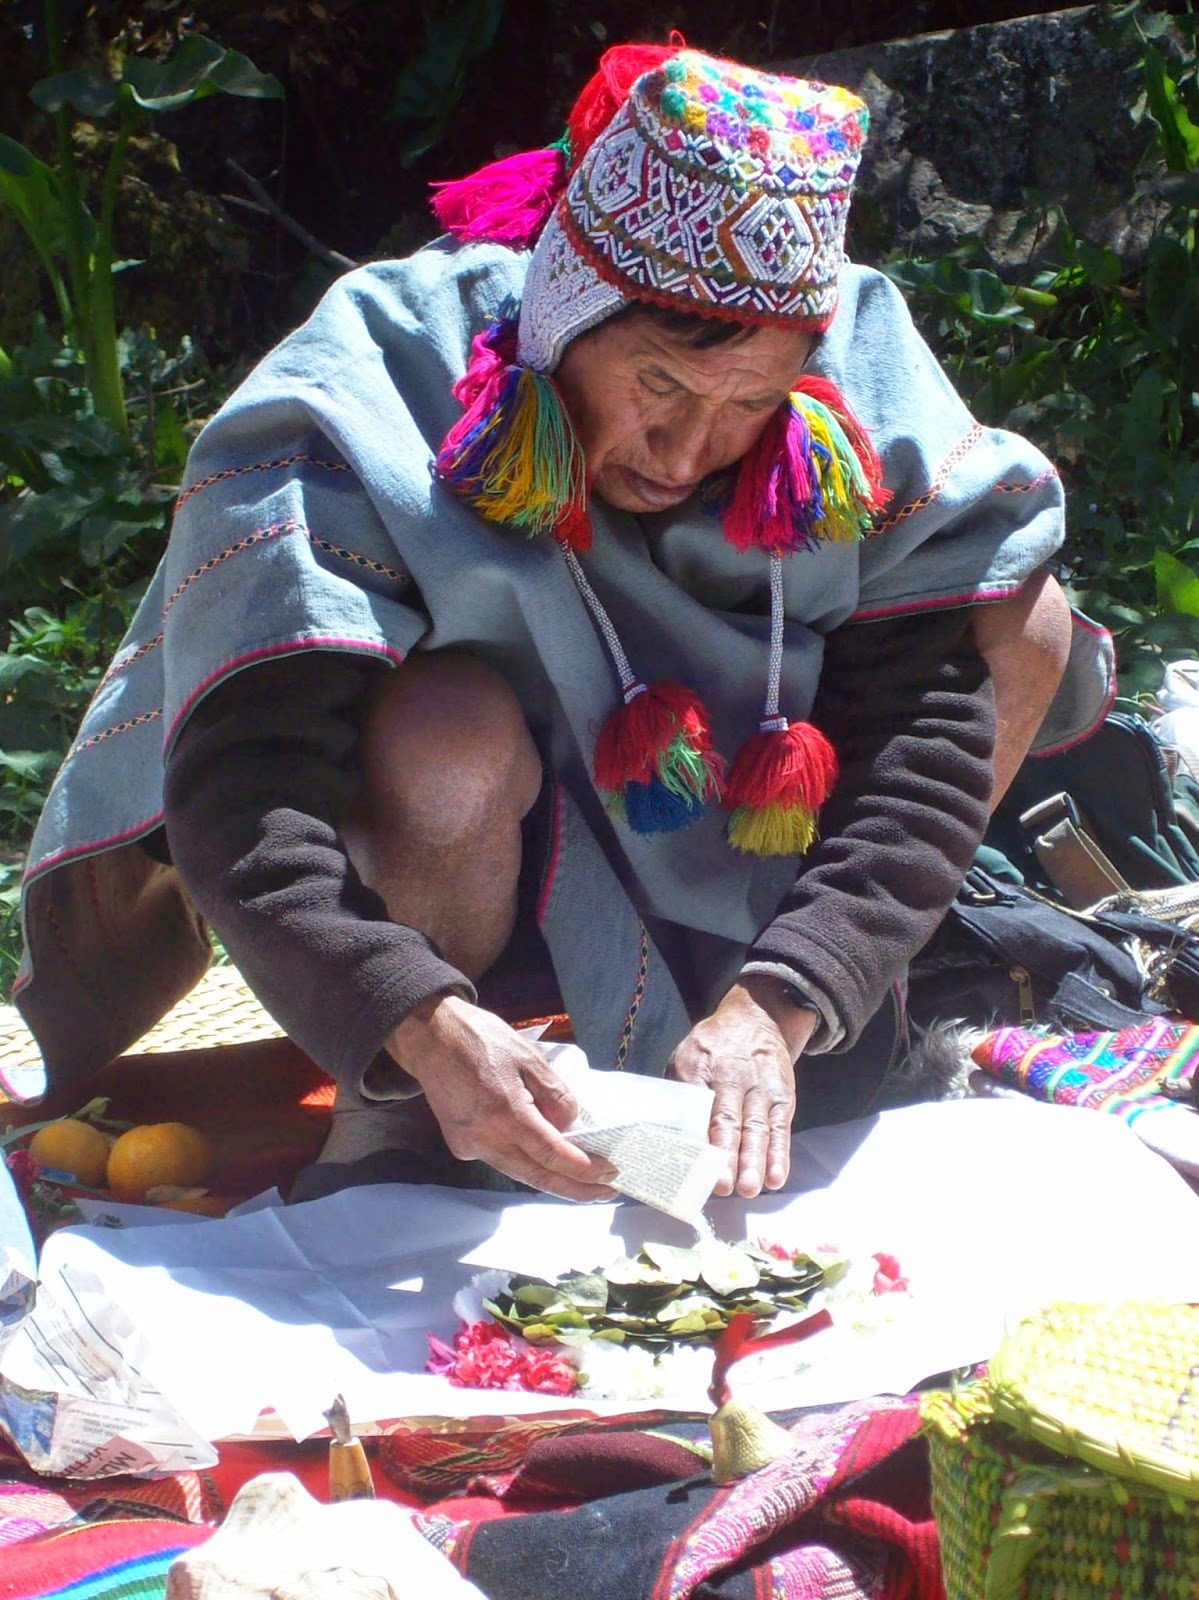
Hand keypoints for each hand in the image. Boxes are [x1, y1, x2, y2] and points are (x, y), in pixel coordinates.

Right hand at [389, 995, 617, 1200]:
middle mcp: (484, 1138)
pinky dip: (525, 1160)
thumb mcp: (529, 1057)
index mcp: (505, 1113)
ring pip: (518, 1171)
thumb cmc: (481, 1039)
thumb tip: (570, 1127)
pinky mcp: (460, 1145)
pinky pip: (501, 1158)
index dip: (583, 1169)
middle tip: (606, 1192)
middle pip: (537, 1176)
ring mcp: (469, 1146)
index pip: (552, 1155)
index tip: (609, 1174)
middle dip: (574, 1189)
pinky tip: (544, 1155)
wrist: (430, 1036)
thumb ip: (555, 1095)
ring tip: (583, 1179)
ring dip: (551, 1177)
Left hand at [667, 979, 815, 1198]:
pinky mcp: (781, 1096)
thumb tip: (661, 1139)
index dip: (692, 1137)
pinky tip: (775, 1178)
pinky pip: (780, 1128)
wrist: (755, 1018)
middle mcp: (731, 1078)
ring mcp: (759, 1088)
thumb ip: (676, 1095)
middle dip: (725, 1155)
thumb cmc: (711, 1050)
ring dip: (754, 1160)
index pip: (693, 1107)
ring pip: (756, 1127)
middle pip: (727, 1120)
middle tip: (721, 1185)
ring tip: (750, 1188)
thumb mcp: (684, 1059)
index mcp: (698, 1069)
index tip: (687, 1166)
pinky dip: (780, 1154)